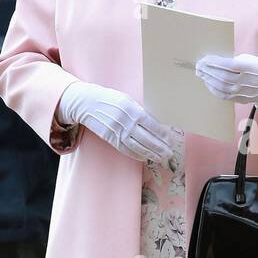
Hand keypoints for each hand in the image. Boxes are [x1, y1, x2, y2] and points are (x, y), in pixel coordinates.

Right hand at [57, 81, 175, 165]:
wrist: (87, 103)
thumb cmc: (110, 99)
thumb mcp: (127, 100)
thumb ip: (140, 111)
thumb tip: (156, 124)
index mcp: (132, 109)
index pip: (152, 125)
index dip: (162, 134)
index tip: (171, 140)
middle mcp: (126, 122)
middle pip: (147, 138)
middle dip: (160, 147)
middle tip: (169, 153)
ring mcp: (117, 131)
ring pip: (138, 146)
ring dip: (151, 154)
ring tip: (161, 158)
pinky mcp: (110, 138)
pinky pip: (126, 149)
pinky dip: (137, 155)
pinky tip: (145, 157)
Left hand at [195, 52, 257, 114]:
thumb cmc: (257, 69)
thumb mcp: (250, 59)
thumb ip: (234, 61)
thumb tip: (214, 62)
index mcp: (252, 68)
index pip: (230, 65)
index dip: (216, 62)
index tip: (205, 58)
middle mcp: (247, 82)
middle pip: (223, 77)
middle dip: (208, 70)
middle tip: (198, 65)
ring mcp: (243, 92)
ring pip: (221, 86)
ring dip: (208, 79)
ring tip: (200, 72)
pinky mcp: (239, 99)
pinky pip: (223, 95)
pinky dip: (212, 88)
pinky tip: (207, 82)